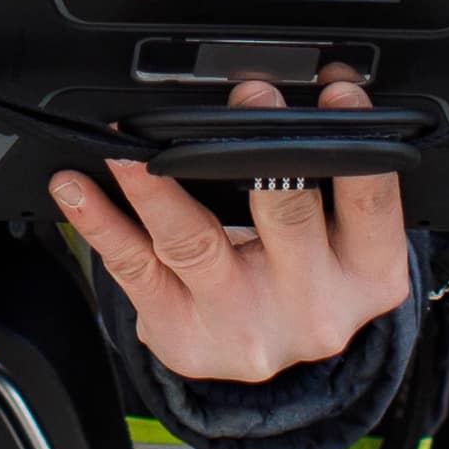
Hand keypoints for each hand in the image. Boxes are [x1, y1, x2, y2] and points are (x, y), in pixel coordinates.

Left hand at [46, 95, 410, 387]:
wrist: (275, 362)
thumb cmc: (307, 280)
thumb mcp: (346, 242)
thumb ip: (336, 178)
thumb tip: (306, 86)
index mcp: (366, 277)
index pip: (370, 204)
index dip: (357, 142)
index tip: (337, 87)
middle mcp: (311, 308)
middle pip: (285, 215)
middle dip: (262, 146)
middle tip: (247, 92)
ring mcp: (244, 326)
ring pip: (195, 242)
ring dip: (157, 184)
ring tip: (126, 143)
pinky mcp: (183, 336)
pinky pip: (135, 269)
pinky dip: (102, 222)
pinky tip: (77, 188)